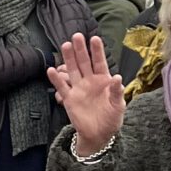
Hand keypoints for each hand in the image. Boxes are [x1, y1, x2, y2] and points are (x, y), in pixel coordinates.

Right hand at [47, 33, 125, 153]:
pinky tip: (51, 70)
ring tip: (65, 45)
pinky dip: (56, 79)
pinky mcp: (69, 99)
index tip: (94, 38)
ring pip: (72, 70)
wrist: (99, 134)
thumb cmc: (112, 118)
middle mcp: (90, 81)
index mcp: (103, 80)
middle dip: (80, 49)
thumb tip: (117, 78)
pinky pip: (62, 87)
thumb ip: (117, 92)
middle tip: (76, 36)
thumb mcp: (118, 105)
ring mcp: (79, 89)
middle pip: (84, 62)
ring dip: (68, 58)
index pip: (100, 62)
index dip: (97, 51)